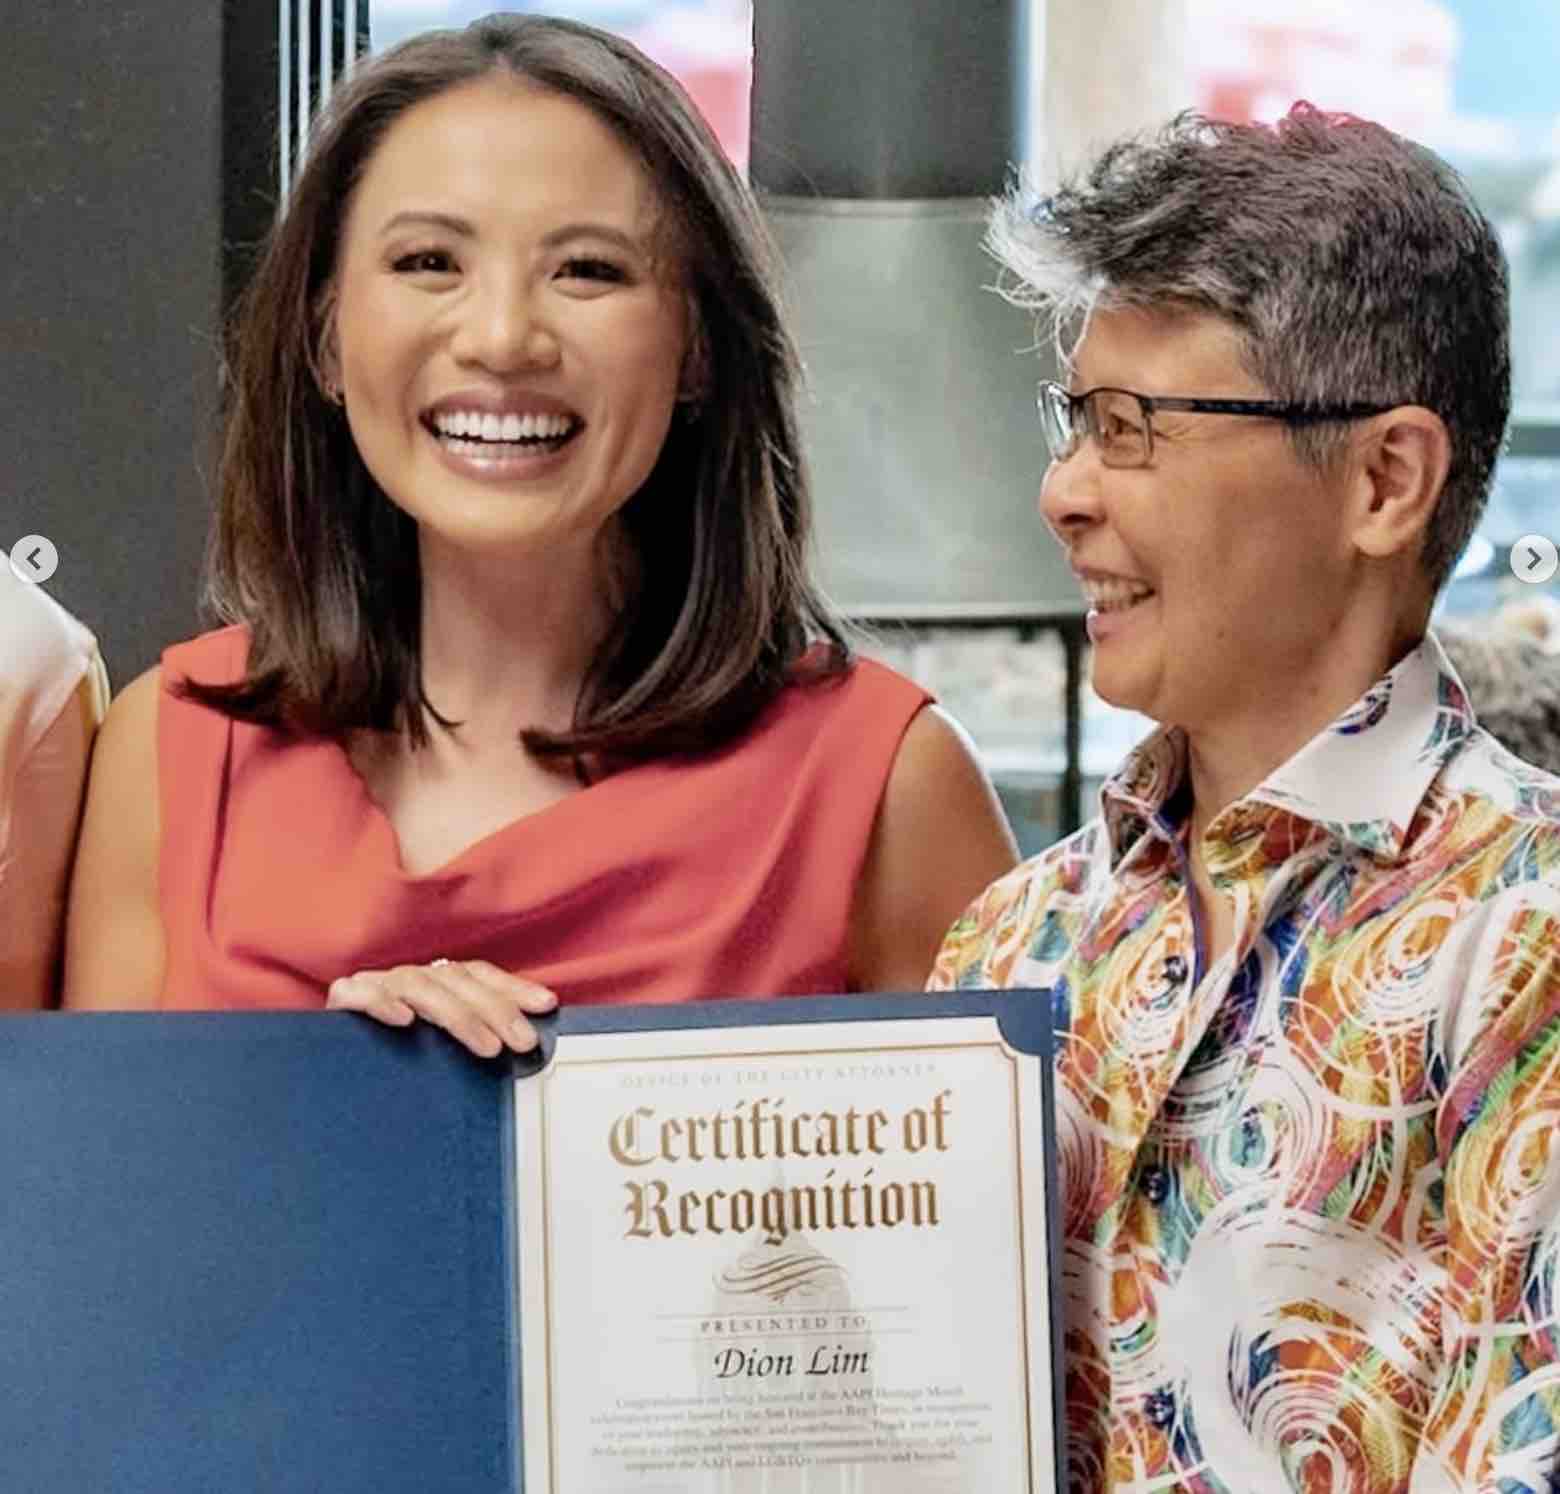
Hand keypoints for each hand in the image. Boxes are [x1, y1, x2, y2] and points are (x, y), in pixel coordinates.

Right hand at [326, 958, 557, 1056]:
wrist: (326, 1071)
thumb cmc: (393, 1059)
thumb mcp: (441, 1050)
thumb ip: (476, 1037)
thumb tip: (527, 1044)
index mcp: (435, 981)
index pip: (479, 974)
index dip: (513, 988)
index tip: (547, 1005)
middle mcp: (409, 977)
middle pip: (457, 981)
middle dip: (496, 1010)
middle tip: (522, 1041)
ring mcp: (375, 983)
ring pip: (420, 986)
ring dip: (457, 1015)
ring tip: (486, 1046)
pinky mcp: (341, 997)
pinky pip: (358, 992)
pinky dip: (381, 1003)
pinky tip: (404, 1022)